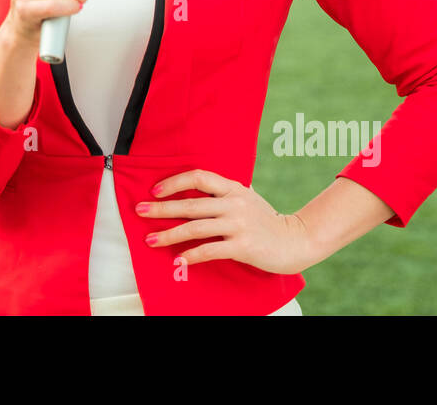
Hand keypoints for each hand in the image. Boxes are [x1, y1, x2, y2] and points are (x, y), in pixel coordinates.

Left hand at [137, 169, 313, 274]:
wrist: (296, 240)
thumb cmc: (267, 220)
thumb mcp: (246, 198)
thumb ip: (224, 193)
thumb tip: (195, 189)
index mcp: (233, 188)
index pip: (198, 177)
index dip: (174, 182)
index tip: (156, 191)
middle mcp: (233, 203)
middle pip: (190, 204)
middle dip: (161, 209)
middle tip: (139, 210)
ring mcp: (238, 224)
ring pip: (195, 227)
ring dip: (169, 234)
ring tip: (150, 239)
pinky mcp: (243, 246)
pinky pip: (210, 250)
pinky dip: (191, 255)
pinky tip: (178, 260)